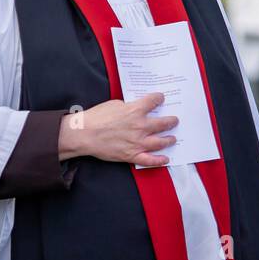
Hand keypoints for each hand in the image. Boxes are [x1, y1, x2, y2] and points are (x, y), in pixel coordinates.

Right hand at [59, 93, 178, 166]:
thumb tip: (136, 109)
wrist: (84, 134)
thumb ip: (129, 106)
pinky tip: (166, 159)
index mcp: (136, 110)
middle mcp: (140, 126)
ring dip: (168, 140)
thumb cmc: (96, 117)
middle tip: (174, 121)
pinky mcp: (131, 155)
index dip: (159, 98)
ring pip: (160, 142)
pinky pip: (149, 160)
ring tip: (172, 138)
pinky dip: (159, 160)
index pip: (154, 101)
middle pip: (163, 123)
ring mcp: (137, 142)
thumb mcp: (115, 104)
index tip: (161, 98)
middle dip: (171, 121)